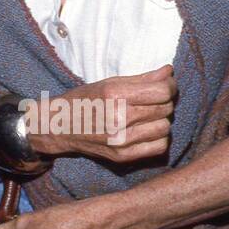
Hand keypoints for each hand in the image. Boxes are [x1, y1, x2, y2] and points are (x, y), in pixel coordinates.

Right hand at [28, 64, 176, 165]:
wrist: (59, 126)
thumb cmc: (85, 100)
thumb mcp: (110, 82)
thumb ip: (142, 78)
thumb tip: (169, 72)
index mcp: (115, 95)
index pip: (161, 91)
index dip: (169, 86)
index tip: (165, 85)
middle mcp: (118, 118)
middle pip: (165, 108)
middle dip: (164, 102)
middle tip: (153, 100)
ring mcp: (121, 140)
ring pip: (165, 128)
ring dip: (161, 120)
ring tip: (147, 116)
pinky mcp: (122, 156)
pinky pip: (159, 147)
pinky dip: (158, 138)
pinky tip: (146, 131)